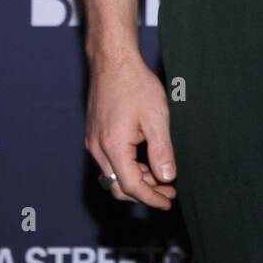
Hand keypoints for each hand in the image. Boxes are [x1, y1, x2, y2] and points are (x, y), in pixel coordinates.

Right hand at [86, 52, 177, 209]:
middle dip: (145, 193)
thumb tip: (167, 177)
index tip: (168, 201)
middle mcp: (98, 148)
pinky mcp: (94, 134)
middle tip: (168, 191)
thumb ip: (162, 150)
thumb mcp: (156, 117)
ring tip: (162, 176)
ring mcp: (93, 141)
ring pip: (114, 175)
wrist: (112, 61)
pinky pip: (109, 161)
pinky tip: (146, 160)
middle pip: (118, 186)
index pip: (131, 186)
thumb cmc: (135, 84)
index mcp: (113, 146)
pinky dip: (128, 167)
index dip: (151, 198)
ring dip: (137, 180)